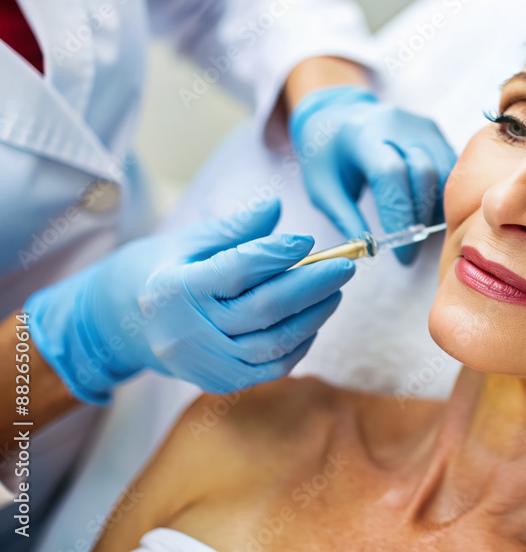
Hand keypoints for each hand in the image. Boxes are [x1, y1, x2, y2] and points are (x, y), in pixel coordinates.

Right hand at [22, 199, 353, 403]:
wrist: (117, 327)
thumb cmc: (158, 271)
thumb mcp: (187, 242)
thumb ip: (234, 229)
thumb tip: (276, 208)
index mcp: (174, 289)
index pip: (236, 271)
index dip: (276, 254)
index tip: (309, 239)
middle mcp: (188, 331)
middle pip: (264, 309)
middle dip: (312, 286)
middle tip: (344, 266)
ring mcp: (203, 363)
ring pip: (273, 343)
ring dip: (313, 317)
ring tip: (336, 291)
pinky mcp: (219, 382)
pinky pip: (270, 367)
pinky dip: (300, 344)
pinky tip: (315, 320)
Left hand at [288, 85, 455, 264]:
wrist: (336, 114)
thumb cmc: (326, 155)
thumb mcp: (323, 188)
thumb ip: (347, 219)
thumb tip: (372, 253)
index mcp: (361, 135)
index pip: (390, 175)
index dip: (399, 216)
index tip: (401, 251)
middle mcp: (394, 123)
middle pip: (424, 171)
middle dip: (421, 215)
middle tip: (412, 244)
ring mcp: (419, 125)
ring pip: (445, 170)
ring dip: (438, 206)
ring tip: (421, 227)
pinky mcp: (434, 131)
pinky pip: (452, 166)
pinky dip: (446, 193)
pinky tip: (429, 209)